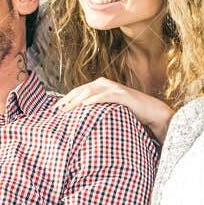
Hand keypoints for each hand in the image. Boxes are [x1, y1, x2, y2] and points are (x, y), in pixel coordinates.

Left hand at [55, 78, 173, 140]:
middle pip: (80, 91)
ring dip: (76, 100)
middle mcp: (104, 83)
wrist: (150, 111)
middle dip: (67, 101)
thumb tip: (78, 120)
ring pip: (90, 92)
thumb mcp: (107, 110)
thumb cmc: (127, 112)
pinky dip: (94, 99)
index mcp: (98, 86)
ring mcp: (113, 88)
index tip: (53, 111)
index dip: (64, 100)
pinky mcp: (122, 94)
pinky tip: (85, 105)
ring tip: (66, 109)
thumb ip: (94, 110)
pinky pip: (105, 96)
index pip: (77, 92)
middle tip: (55, 112)